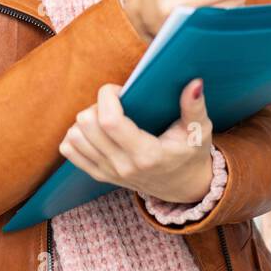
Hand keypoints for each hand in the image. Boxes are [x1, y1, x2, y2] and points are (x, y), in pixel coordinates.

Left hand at [59, 78, 215, 203]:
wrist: (184, 188)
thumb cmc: (191, 154)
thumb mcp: (199, 131)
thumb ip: (195, 106)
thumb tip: (194, 83)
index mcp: (146, 155)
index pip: (110, 122)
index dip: (107, 97)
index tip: (121, 90)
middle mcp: (123, 166)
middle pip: (86, 125)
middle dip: (97, 104)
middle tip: (116, 103)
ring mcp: (108, 173)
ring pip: (74, 137)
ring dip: (86, 119)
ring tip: (106, 116)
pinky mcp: (99, 175)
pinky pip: (70, 151)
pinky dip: (77, 135)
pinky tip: (96, 130)